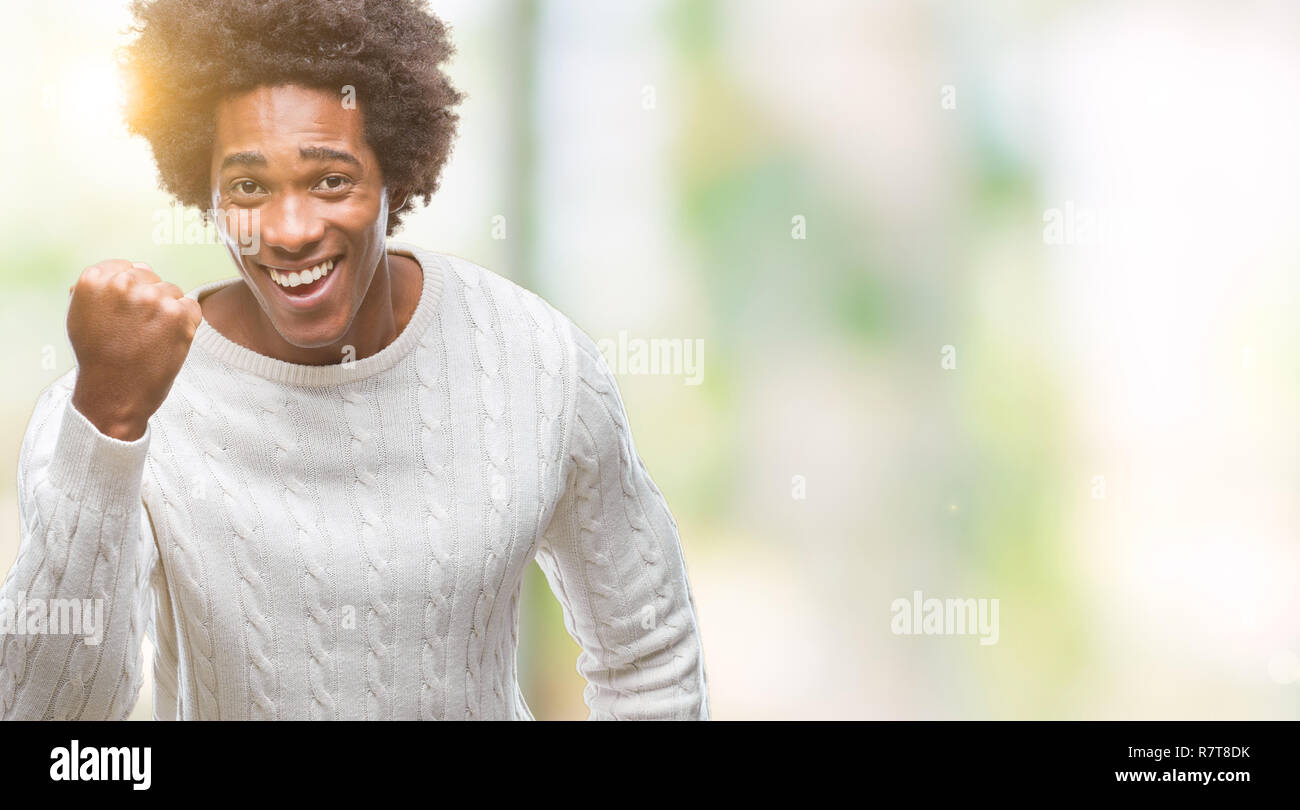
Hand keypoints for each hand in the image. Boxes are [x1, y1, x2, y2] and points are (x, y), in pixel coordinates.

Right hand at [67, 260, 202, 440]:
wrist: (113, 394)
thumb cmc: (98, 358)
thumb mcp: (82, 316)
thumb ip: (103, 288)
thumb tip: (135, 267)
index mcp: (94, 279)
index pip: (126, 267)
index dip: (131, 292)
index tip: (127, 315)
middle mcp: (123, 283)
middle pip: (151, 278)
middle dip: (149, 301)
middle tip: (138, 332)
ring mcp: (152, 298)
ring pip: (172, 291)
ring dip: (168, 312)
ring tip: (150, 339)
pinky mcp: (178, 314)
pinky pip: (191, 306)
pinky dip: (186, 323)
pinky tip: (167, 341)